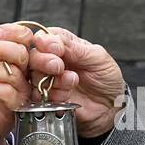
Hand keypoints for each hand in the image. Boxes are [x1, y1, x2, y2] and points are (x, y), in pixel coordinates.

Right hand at [0, 23, 123, 138]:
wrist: (111, 107)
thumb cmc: (107, 79)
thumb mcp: (98, 57)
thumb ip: (76, 48)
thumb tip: (53, 38)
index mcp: (64, 45)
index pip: (44, 37)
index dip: (46, 42)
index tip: (57, 49)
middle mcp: (53, 61)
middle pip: (33, 56)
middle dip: (44, 61)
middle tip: (58, 66)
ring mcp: (49, 80)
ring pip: (34, 77)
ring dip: (52, 80)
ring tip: (72, 81)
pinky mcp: (48, 98)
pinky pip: (39, 96)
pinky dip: (53, 95)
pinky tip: (67, 95)